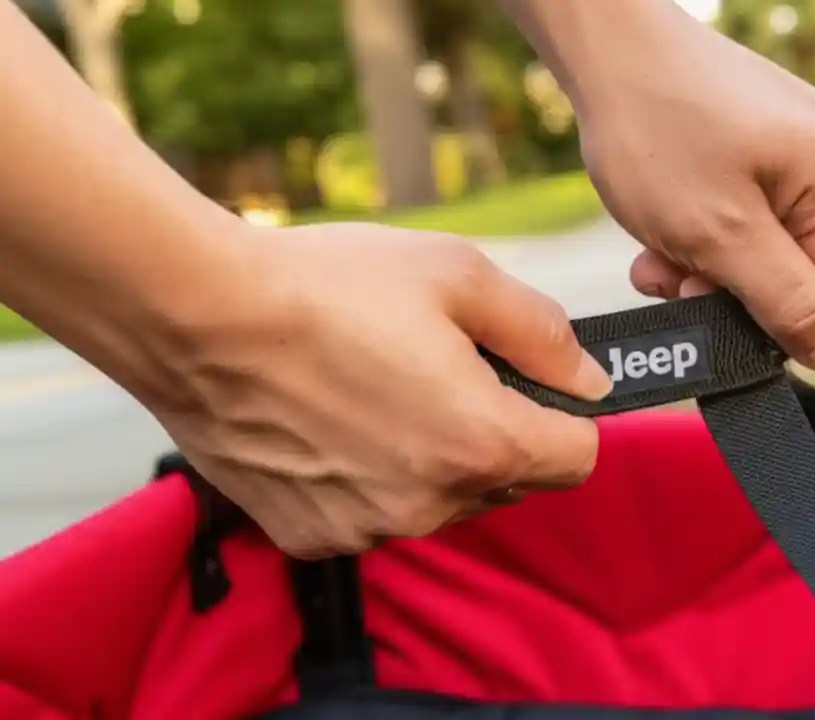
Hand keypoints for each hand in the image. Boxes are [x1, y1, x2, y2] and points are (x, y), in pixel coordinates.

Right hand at [153, 224, 611, 558]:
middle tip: (443, 369)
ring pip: (443, 499)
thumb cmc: (328, 286)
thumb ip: (543, 333)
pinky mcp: (314, 538)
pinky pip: (377, 513)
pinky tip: (331, 423)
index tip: (536, 385)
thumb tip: (590, 380)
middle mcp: (434, 503)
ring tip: (376, 388)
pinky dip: (372, 479)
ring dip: (433, 458)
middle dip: (497, 432)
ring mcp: (370, 528)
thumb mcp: (458, 275)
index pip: (579, 458)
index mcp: (483, 442)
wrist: (196, 317)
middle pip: (510, 480)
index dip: (568, 418)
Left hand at [563, 2, 814, 370]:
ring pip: (772, 245)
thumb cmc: (656, 131)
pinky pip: (754, 209)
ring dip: (710, 260)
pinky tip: (664, 216)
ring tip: (657, 245)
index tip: (703, 295)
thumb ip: (782, 300)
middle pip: (807, 269)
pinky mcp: (771, 138)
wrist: (609, 44)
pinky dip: (707, 227)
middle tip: (669, 271)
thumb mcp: (716, 235)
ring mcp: (805, 144)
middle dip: (735, 285)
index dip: (774, 314)